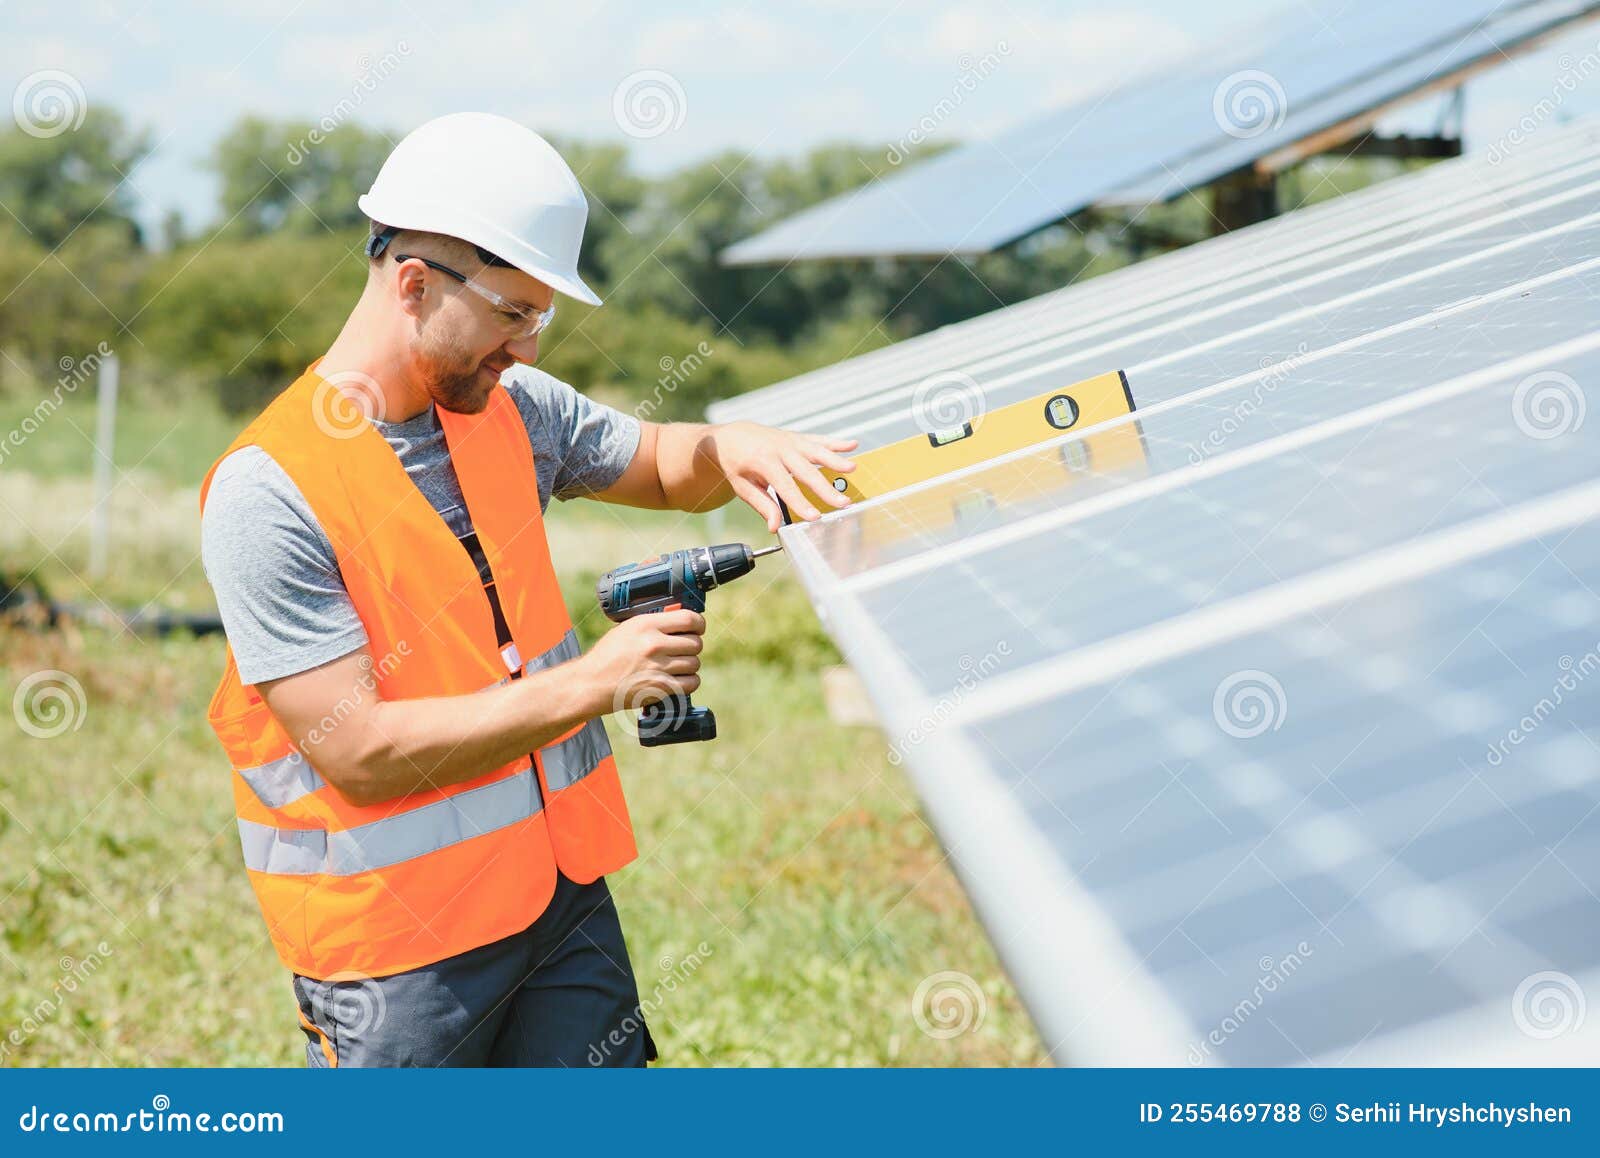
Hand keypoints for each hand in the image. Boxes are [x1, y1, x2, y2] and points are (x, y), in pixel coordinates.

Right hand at [579, 609, 705, 714]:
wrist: (592, 684)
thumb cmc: (607, 656)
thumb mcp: (626, 629)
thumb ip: (652, 624)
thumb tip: (677, 620)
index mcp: (646, 625)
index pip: (689, 619)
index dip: (698, 624)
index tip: (697, 628)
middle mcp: (654, 644)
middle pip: (695, 643)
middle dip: (692, 646)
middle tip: (683, 650)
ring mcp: (659, 667)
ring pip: (695, 663)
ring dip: (689, 665)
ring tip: (677, 666)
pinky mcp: (661, 688)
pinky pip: (691, 682)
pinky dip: (689, 682)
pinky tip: (679, 680)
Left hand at [711, 421, 858, 531]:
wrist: (731, 436)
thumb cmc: (736, 464)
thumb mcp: (742, 487)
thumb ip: (761, 505)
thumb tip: (774, 526)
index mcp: (763, 462)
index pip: (785, 487)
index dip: (800, 503)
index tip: (815, 517)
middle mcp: (779, 449)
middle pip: (806, 471)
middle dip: (825, 488)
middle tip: (842, 502)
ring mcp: (790, 441)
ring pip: (816, 451)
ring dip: (835, 460)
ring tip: (852, 469)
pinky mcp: (797, 438)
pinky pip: (818, 439)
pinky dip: (836, 442)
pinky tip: (853, 445)